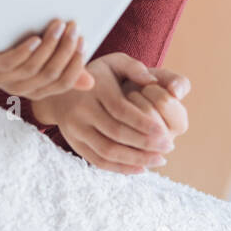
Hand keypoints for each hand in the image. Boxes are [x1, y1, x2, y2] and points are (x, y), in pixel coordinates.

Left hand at [0, 19, 94, 98]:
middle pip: (52, 74)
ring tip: (57, 25)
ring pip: (34, 68)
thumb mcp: (36, 60)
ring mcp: (7, 80)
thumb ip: (59, 68)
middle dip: (66, 49)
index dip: (76, 63)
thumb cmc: (6, 53)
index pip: (64, 83)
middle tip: (73, 26)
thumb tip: (90, 82)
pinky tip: (34, 38)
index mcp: (38, 90)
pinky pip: (11, 64)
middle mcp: (24, 89)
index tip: (83, 40)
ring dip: (49, 46)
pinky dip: (25, 51)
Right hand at [33, 53, 189, 174]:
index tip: (165, 132)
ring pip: (107, 151)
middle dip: (145, 143)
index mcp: (95, 88)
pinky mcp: (74, 143)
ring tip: (159, 160)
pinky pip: (98, 161)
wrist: (61, 90)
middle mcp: (81, 109)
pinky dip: (120, 168)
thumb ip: (134, 67)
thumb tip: (152, 82)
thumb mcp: (114, 62)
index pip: (121, 109)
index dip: (144, 123)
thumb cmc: (98, 75)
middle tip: (169, 146)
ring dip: (136, 159)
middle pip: (115, 133)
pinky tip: (141, 168)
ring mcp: (76, 129)